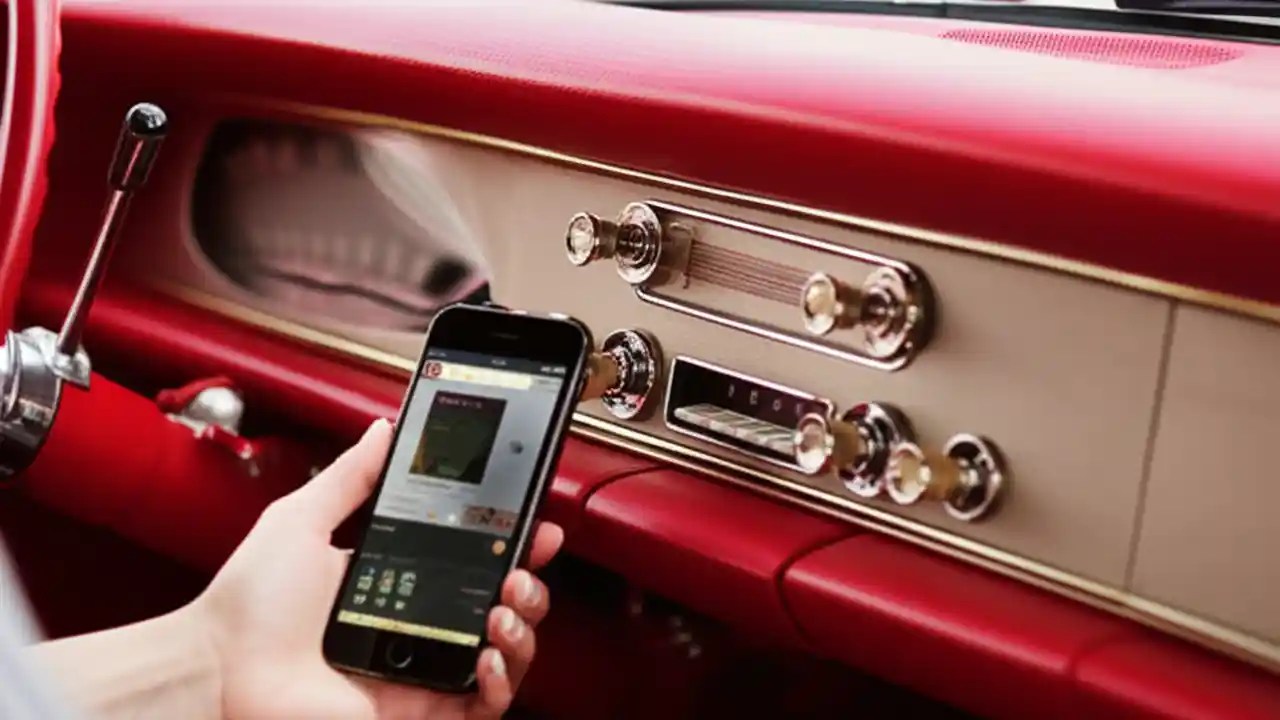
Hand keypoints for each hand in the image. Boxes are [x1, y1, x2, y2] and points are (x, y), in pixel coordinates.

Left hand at [192, 419, 563, 719]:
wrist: (218, 668)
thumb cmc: (248, 603)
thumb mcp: (303, 519)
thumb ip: (350, 476)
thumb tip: (385, 429)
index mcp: (400, 580)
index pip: (475, 562)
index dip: (513, 546)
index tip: (535, 527)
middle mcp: (419, 625)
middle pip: (504, 607)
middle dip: (529, 585)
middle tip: (521, 568)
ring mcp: (422, 671)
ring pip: (507, 657)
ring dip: (522, 631)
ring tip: (503, 611)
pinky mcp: (421, 712)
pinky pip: (483, 708)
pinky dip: (499, 684)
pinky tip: (486, 656)